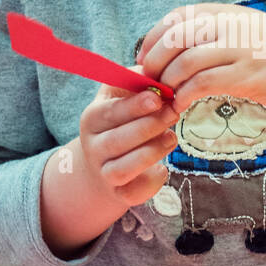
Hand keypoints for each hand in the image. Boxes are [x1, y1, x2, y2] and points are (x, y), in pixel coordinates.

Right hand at [77, 68, 177, 209]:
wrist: (103, 160)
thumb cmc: (121, 119)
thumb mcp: (121, 94)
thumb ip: (138, 80)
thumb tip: (159, 72)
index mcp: (93, 118)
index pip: (111, 112)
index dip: (135, 105)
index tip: (158, 98)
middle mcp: (93, 147)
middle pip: (118, 140)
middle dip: (150, 126)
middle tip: (173, 113)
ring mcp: (104, 172)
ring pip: (124, 168)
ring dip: (152, 152)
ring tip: (171, 138)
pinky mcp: (118, 192)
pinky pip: (133, 193)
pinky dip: (151, 182)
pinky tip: (162, 168)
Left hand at [135, 3, 265, 115]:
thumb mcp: (252, 33)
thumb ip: (222, 35)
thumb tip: (185, 50)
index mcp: (229, 12)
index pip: (178, 17)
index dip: (154, 38)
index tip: (145, 59)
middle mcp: (232, 25)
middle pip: (175, 37)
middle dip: (154, 62)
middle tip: (149, 84)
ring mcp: (241, 49)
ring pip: (186, 61)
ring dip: (167, 83)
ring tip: (163, 99)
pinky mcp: (249, 75)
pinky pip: (203, 83)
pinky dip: (184, 97)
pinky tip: (181, 108)